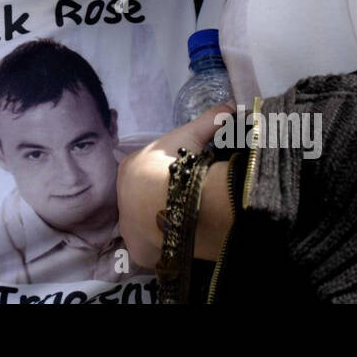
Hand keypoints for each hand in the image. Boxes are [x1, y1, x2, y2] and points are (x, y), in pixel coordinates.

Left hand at [115, 104, 234, 268]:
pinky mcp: (139, 251)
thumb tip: (232, 105)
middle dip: (167, 199)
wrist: (158, 203)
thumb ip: (212, 120)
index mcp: (131, 168)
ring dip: (167, 223)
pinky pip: (156, 248)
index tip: (190, 178)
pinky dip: (169, 245)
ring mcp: (130, 226)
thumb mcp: (192, 135)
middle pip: (149, 198)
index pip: (151, 169)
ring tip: (192, 223)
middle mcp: (124, 196)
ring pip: (152, 223)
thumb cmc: (172, 165)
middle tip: (193, 202)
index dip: (172, 172)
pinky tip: (185, 243)